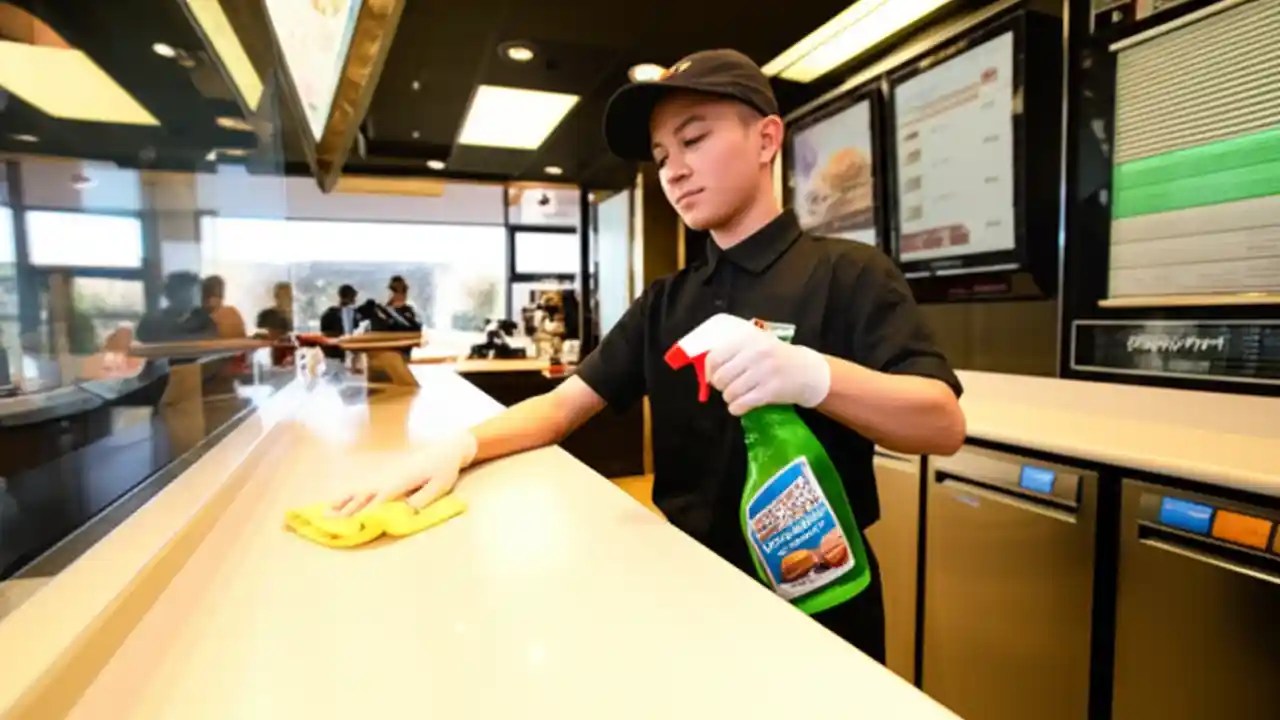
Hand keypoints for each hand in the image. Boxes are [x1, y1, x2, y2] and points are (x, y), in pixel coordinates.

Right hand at [331, 432, 477, 515]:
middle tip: (328, 522)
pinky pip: (363, 487)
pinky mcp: (386, 476)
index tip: (353, 524)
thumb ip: (422, 499)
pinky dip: (348, 495)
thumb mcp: (439, 486)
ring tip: (325, 512)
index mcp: (401, 481)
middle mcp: (388, 478)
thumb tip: (404, 511)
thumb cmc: (444, 469)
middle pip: (364, 496)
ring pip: (360, 491)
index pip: (381, 500)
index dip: (367, 512)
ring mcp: (385, 476)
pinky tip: (339, 501)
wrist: (446, 450)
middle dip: (347, 510)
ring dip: (343, 502)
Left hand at [705, 325, 830, 415]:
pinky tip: (741, 406)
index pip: (715, 357)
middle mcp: (756, 353)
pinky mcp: (771, 390)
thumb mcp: (758, 344)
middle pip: (720, 377)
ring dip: (730, 399)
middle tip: (728, 387)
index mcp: (749, 339)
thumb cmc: (778, 358)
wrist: (809, 371)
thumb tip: (706, 370)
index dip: (709, 371)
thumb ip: (734, 351)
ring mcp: (764, 372)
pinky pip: (742, 404)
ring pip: (730, 393)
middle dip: (721, 387)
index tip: (713, 377)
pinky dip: (737, 408)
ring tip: (738, 396)